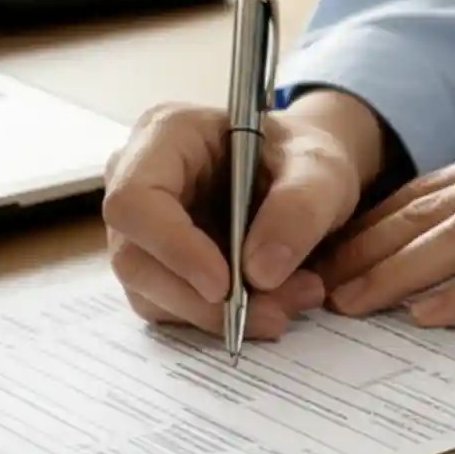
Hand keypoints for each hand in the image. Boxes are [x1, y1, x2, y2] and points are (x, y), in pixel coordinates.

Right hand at [103, 90, 384, 337]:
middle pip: (134, 257)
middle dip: (201, 299)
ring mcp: (142, 228)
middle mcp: (137, 180)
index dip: (171, 247)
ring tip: (285, 306)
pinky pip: (171, 307)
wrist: (303, 176)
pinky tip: (267, 306)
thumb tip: (259, 274)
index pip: (134, 198)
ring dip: (216, 315)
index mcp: (166, 135)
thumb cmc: (302, 157)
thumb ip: (298, 209)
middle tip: (274, 312)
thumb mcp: (320, 169)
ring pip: (150, 293)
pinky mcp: (157, 266)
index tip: (224, 284)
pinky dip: (218, 319)